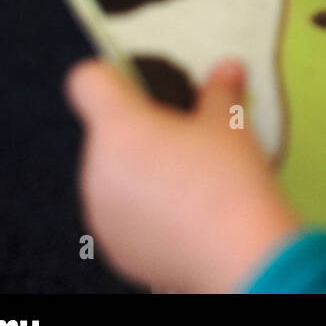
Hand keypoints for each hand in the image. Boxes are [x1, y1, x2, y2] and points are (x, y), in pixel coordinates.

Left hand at [66, 58, 301, 292]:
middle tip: (188, 141)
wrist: (237, 256)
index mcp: (119, 129)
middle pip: (108, 133)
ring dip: (142, 173)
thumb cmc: (228, 183)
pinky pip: (123, 215)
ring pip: (113, 176)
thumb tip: (226, 70)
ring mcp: (101, 214)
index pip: (88, 81)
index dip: (114, 76)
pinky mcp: (114, 249)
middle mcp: (97, 170)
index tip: (144, 85)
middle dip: (143, 133)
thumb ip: (219, 91)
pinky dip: (147, 211)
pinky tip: (185, 216)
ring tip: (191, 183)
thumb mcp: (229, 125)